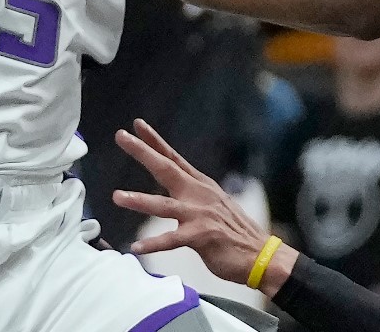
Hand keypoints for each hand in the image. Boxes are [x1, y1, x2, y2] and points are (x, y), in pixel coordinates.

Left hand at [111, 120, 296, 295]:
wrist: (262, 255)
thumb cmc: (235, 232)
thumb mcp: (214, 204)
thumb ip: (194, 194)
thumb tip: (178, 187)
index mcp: (200, 186)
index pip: (173, 158)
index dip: (155, 141)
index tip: (137, 125)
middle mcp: (198, 195)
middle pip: (166, 169)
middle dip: (142, 152)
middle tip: (121, 136)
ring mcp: (199, 215)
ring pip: (163, 205)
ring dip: (139, 200)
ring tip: (117, 196)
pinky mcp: (201, 237)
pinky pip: (172, 240)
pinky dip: (153, 244)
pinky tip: (136, 247)